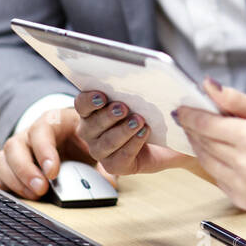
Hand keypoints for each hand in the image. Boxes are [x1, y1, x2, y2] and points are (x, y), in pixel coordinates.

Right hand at [0, 105, 114, 198]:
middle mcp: (29, 132)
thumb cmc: (80, 139)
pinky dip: (3, 183)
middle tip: (41, 189)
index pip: (41, 130)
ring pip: (1, 158)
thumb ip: (102, 160)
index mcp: (52, 120)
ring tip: (34, 194)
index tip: (53, 172)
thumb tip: (110, 182)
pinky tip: (19, 193)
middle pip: (15, 145)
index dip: (44, 151)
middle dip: (26, 170)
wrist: (68, 135)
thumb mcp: (93, 142)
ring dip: (15, 179)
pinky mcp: (6, 161)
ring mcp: (16, 146)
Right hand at [73, 91, 192, 176]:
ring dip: (123, 130)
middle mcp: (91, 132)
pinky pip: (121, 156)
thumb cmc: (148, 115)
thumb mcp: (144, 100)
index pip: (82, 104)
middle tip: (124, 108)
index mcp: (92, 112)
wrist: (163, 141)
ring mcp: (101, 151)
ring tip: (139, 121)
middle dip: (108, 115)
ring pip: (107, 142)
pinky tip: (144, 133)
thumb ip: (139, 90)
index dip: (89, 100)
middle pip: (93, 124)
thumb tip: (152, 79)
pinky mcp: (114, 166)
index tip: (102, 96)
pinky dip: (134, 144)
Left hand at [176, 78, 245, 211]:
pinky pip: (218, 178)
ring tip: (201, 134)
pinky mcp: (243, 200)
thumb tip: (209, 86)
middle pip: (204, 143)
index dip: (190, 115)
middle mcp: (244, 165)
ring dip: (200, 147)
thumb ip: (238, 101)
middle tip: (188, 117)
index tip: (181, 108)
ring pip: (207, 162)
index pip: (207, 125)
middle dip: (193, 129)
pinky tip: (219, 153)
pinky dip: (214, 164)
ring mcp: (242, 186)